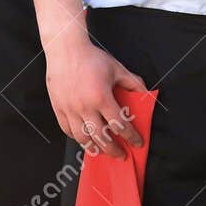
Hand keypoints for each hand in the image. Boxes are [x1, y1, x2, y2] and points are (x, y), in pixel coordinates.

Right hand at [45, 37, 146, 156]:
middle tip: (121, 155)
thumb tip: (146, 95)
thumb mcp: (117, 69)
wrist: (65, 49)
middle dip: (113, 150)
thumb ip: (133, 83)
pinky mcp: (58, 107)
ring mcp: (69, 109)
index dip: (131, 136)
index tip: (137, 142)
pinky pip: (67, 129)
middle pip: (101, 137)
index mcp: (101, 97)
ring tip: (102, 152)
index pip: (120, 125)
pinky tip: (84, 139)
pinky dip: (77, 137)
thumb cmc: (92, 58)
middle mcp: (84, 107)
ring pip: (82, 137)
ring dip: (94, 148)